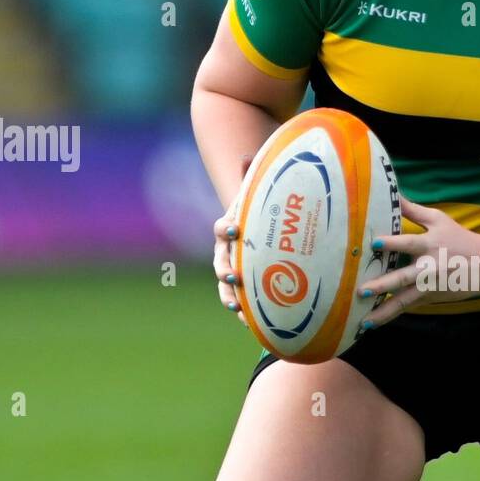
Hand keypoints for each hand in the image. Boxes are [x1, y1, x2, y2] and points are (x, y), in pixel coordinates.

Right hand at [213, 153, 255, 326]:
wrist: (257, 230)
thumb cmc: (261, 211)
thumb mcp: (260, 194)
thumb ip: (255, 178)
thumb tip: (250, 155)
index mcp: (230, 229)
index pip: (222, 228)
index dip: (225, 229)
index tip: (234, 229)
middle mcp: (226, 253)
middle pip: (219, 263)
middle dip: (224, 271)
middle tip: (234, 276)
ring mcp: (232, 272)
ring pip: (225, 288)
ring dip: (229, 297)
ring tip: (237, 308)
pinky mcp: (243, 289)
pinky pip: (241, 303)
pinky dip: (246, 314)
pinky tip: (255, 325)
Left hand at [359, 195, 479, 325]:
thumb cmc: (459, 238)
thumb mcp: (439, 220)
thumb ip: (413, 210)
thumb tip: (393, 193)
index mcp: (429, 245)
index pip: (409, 243)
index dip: (392, 243)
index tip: (374, 243)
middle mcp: (428, 268)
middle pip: (403, 278)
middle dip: (383, 285)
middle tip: (362, 290)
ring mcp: (428, 287)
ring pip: (403, 301)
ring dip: (383, 311)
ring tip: (364, 322)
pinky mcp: (428, 298)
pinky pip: (407, 307)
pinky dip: (390, 315)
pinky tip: (372, 323)